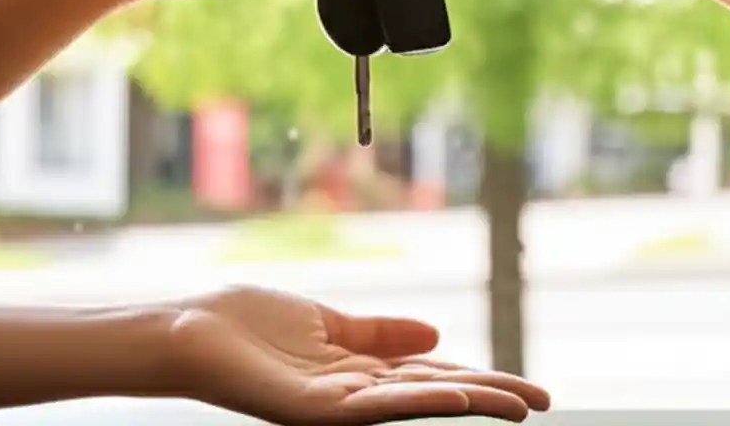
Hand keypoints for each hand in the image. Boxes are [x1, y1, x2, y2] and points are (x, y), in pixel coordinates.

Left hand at [167, 286, 549, 424]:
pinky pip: (374, 405)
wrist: (186, 331)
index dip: (480, 380)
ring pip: (414, 403)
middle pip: (435, 394)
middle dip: (490, 398)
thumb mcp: (327, 321)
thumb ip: (378, 333)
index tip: (525, 389)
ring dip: (468, 401)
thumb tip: (436, 335)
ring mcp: (335, 405)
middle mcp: (354, 396)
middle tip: (543, 403)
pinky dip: (418, 398)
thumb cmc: (245, 325)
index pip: (432, 378)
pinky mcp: (313, 409)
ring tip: (516, 403)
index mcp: (359, 372)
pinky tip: (455, 392)